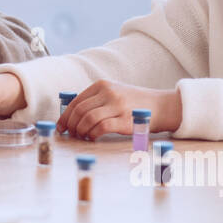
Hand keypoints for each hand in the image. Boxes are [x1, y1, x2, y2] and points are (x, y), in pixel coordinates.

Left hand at [59, 80, 181, 139]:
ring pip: (88, 119)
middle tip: (70, 135)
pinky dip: (93, 134)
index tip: (61, 127)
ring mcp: (118, 106)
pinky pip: (101, 128)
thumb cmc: (133, 103)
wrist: (161, 106)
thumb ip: (95, 100)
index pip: (76, 101)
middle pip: (79, 111)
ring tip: (82, 137)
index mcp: (102, 84)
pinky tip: (93, 138)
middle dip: (71, 125)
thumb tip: (71, 116)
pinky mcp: (126, 120)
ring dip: (80, 131)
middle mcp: (109, 93)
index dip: (65, 116)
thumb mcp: (113, 93)